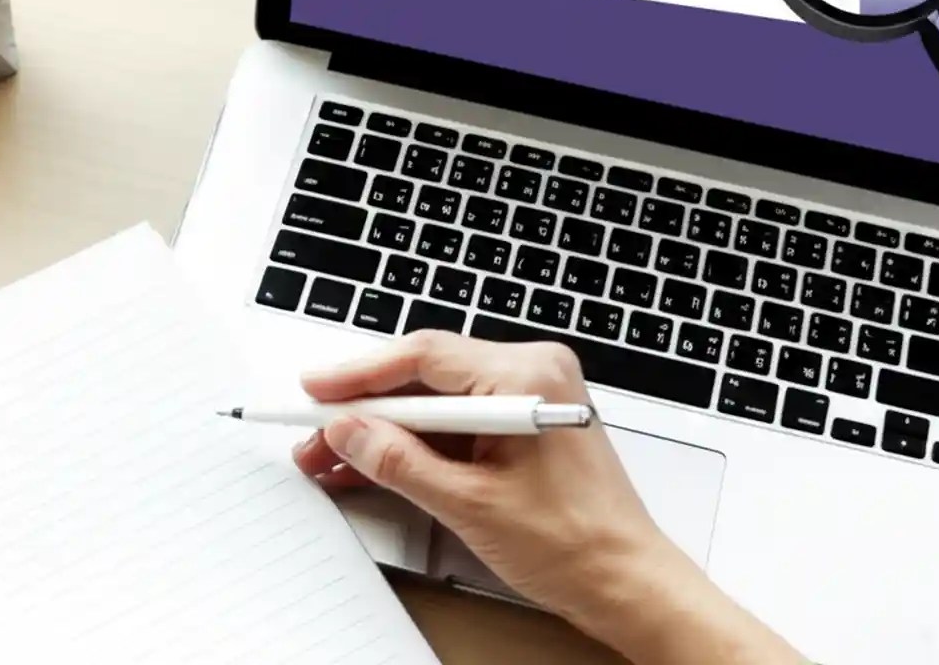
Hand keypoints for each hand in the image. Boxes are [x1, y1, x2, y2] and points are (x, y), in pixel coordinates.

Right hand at [292, 331, 803, 664]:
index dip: (360, 375)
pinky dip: (415, 442)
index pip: (424, 357)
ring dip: (384, 428)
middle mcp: (531, 373)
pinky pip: (455, 420)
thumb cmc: (575, 544)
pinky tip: (373, 461)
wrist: (624, 581)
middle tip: (314, 429)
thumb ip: (400, 462)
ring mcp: (527, 395)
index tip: (316, 392)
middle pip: (425, 375)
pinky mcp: (521, 421)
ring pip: (435, 400)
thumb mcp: (469, 504)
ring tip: (331, 454)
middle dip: (365, 407)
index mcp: (527, 377)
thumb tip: (349, 432)